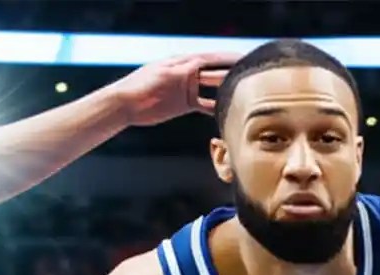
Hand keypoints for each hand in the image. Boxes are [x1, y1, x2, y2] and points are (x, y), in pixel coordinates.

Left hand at [109, 52, 238, 126]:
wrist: (126, 105)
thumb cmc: (141, 86)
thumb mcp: (164, 75)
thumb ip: (183, 70)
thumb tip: (200, 63)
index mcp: (184, 63)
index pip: (211, 59)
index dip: (228, 59)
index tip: (245, 58)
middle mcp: (188, 74)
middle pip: (215, 72)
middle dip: (232, 73)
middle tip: (252, 76)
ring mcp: (188, 90)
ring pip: (213, 89)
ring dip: (227, 91)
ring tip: (245, 94)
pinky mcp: (184, 105)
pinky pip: (205, 105)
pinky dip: (216, 108)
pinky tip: (228, 111)